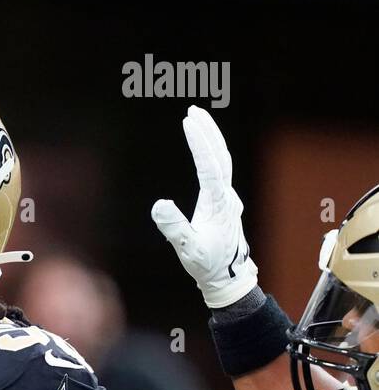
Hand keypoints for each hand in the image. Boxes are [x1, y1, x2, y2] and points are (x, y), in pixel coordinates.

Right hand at [152, 106, 257, 308]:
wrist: (229, 278)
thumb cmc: (207, 265)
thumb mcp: (187, 249)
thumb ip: (175, 227)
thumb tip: (160, 204)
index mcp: (218, 203)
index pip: (209, 165)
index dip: (199, 142)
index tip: (188, 122)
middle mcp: (226, 197)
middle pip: (221, 155)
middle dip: (207, 131)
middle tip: (193, 110)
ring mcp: (227, 199)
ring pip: (222, 161)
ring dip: (211, 139)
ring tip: (196, 121)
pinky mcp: (224, 203)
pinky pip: (219, 170)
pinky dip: (211, 153)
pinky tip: (205, 151)